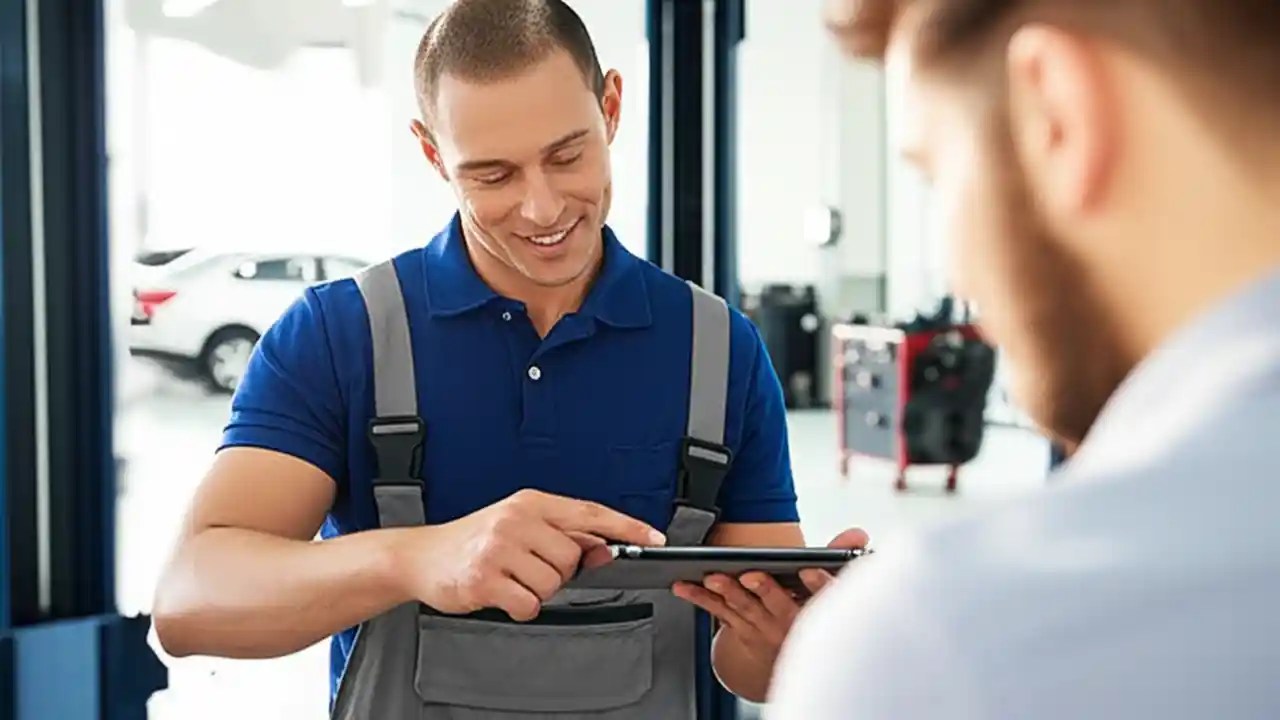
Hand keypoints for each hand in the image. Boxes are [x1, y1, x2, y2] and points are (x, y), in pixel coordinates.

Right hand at [392, 489, 664, 620]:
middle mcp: (516, 520)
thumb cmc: (474, 542)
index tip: (653, 536)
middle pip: (573, 557)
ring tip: (510, 577)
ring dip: (536, 590)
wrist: (421, 557)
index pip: (590, 512)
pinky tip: (500, 593)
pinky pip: (528, 604)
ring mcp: (499, 548)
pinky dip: (519, 606)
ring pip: (553, 584)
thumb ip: (562, 535)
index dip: (626, 526)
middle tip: (528, 567)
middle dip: (559, 572)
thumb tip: (605, 550)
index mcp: (530, 502)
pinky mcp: (485, 578)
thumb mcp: (519, 526)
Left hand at [671, 528, 869, 658]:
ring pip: (744, 609)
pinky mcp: (738, 628)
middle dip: (765, 589)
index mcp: (815, 610)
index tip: (810, 570)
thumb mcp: (829, 587)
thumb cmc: (808, 609)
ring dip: (727, 592)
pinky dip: (699, 597)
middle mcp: (788, 622)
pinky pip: (716, 612)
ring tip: (713, 577)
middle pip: (777, 605)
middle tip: (751, 574)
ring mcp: (762, 628)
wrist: (786, 653)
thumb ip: (841, 556)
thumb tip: (859, 533)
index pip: (824, 597)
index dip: (819, 584)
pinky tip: (683, 584)